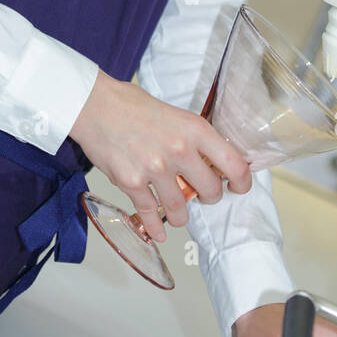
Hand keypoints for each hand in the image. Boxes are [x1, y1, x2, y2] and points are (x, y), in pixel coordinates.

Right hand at [69, 70, 251, 240]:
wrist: (94, 105)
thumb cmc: (132, 105)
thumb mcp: (175, 114)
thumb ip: (192, 138)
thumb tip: (209, 160)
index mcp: (195, 129)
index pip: (234, 164)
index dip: (242, 182)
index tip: (238, 187)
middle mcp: (179, 150)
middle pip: (210, 191)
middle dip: (208, 197)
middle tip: (202, 193)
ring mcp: (155, 169)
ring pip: (180, 210)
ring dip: (181, 216)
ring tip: (178, 213)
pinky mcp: (131, 182)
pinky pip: (150, 214)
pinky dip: (155, 227)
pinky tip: (158, 232)